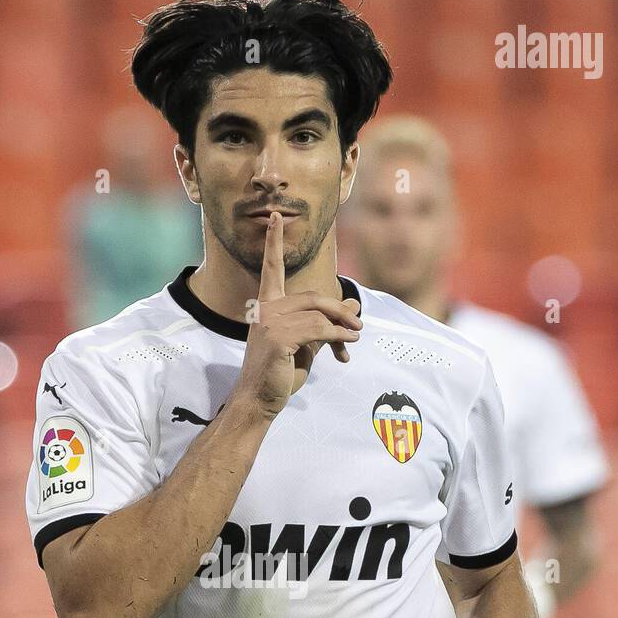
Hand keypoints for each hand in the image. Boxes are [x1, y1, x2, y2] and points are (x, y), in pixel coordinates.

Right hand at [235, 210, 361, 417]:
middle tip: (358, 323)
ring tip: (356, 334)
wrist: (259, 401)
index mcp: (266, 306)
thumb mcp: (307, 344)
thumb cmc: (278, 373)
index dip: (273, 242)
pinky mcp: (278, 339)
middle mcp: (265, 310)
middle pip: (312, 297)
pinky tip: (348, 343)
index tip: (274, 216)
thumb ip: (325, 322)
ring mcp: (269, 323)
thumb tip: (352, 303)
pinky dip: (338, 336)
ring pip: (317, 313)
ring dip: (343, 324)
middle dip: (339, 309)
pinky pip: (318, 330)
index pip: (271, 269)